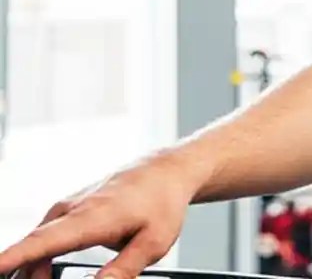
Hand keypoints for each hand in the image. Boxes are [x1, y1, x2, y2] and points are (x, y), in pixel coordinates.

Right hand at [0, 154, 202, 278]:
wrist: (166, 172)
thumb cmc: (162, 203)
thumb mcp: (154, 243)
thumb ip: (124, 269)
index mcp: (91, 217)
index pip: (41, 242)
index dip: (12, 258)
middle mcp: (72, 210)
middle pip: (32, 247)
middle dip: (22, 274)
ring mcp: (67, 208)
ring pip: (36, 243)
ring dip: (33, 269)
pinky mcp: (68, 210)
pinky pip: (44, 236)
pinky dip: (39, 256)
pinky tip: (44, 274)